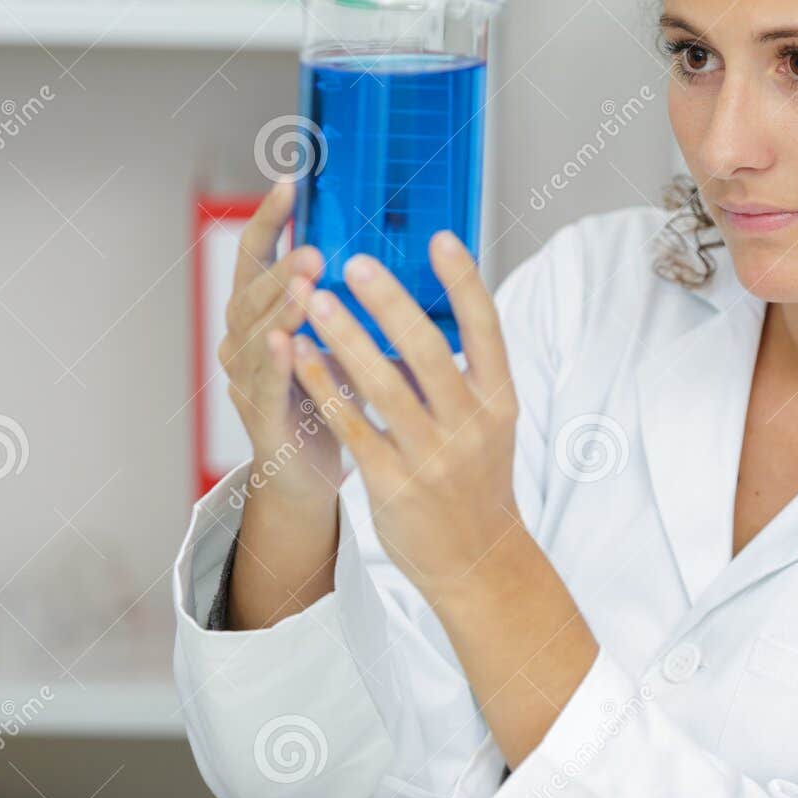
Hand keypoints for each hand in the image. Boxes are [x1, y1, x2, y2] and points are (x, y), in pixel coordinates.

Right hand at [218, 176, 350, 505]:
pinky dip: (275, 363)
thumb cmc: (329, 399)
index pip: (257, 255)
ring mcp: (246, 380)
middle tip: (313, 250)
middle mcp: (243, 340)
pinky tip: (287, 343)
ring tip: (303, 285)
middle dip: (280, 269)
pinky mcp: (261, 420)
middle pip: (251, 293)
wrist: (309, 474)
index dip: (270, 219)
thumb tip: (397, 244)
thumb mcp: (342, 338)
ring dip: (279, 309)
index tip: (292, 182)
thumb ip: (353, 298)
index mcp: (262, 314)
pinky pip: (265, 386)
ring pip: (255, 337)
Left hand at [289, 230, 523, 603]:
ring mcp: (432, 454)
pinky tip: (298, 355)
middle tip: (353, 262)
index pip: (486, 328)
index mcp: (499, 399)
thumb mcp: (487, 422)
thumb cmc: (474, 477)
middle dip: (389, 302)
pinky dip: (323, 386)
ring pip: (383, 384)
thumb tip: (420, 310)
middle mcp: (471, 423)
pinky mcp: (392, 482)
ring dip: (345, 337)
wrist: (475, 558)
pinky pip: (351, 425)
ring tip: (314, 298)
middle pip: (428, 350)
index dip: (465, 282)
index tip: (441, 238)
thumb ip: (462, 372)